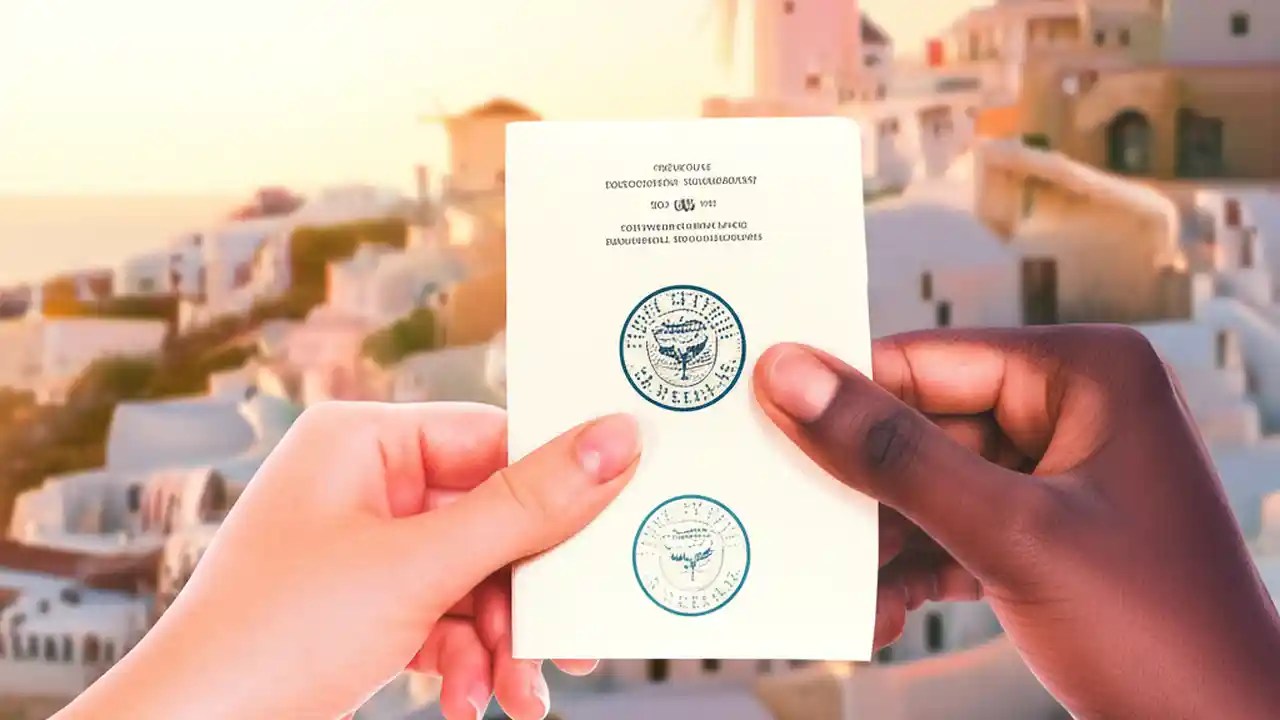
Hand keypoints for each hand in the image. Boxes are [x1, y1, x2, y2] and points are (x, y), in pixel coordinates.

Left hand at [55, 402, 640, 719]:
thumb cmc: (272, 636)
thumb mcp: (419, 568)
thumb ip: (525, 507)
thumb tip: (618, 440)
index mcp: (361, 441)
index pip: (492, 438)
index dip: (558, 483)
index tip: (620, 517)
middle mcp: (363, 484)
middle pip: (490, 518)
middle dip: (526, 592)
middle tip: (573, 635)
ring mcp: (362, 547)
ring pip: (472, 577)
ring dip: (501, 639)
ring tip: (522, 692)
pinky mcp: (364, 604)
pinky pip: (443, 615)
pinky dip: (465, 657)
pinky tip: (470, 700)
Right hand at [755, 327, 1279, 719]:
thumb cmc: (1160, 633)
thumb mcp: (1009, 532)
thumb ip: (892, 452)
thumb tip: (791, 376)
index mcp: (1087, 373)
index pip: (927, 359)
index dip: (843, 393)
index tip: (762, 419)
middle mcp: (1075, 410)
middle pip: (922, 423)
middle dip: (867, 490)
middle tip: (798, 523)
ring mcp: (1062, 474)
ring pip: (931, 482)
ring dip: (885, 540)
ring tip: (853, 587)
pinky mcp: (1047, 532)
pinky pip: (956, 527)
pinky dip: (918, 567)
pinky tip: (889, 611)